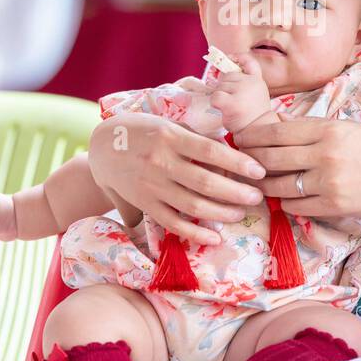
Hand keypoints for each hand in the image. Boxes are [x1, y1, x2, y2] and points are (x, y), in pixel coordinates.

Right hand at [87, 111, 267, 247]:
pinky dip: (195, 232)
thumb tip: (229, 149)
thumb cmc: (142, 131)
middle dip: (236, 192)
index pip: (210, 151)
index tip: (259, 171)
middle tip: (257, 196)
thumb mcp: (166, 123)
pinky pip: (173, 223)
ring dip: (221, 212)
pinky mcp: (145, 204)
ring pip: (192, 205)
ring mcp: (152, 186)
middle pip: (206, 182)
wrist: (101, 147)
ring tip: (241, 213)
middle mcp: (161, 162)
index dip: (238, 163)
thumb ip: (193, 138)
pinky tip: (215, 236)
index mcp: (169, 136)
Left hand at [208, 52, 271, 132]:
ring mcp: (242, 92)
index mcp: (258, 81)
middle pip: (227, 76)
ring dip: (221, 97)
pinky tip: (224, 111)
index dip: (238, 57)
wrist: (257, 134)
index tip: (230, 58)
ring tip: (232, 109)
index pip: (249, 62)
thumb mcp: (254, 96)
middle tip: (233, 102)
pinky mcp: (232, 103)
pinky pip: (215, 97)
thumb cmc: (252, 117)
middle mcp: (251, 83)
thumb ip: (243, 84)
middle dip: (225, 87)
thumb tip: (222, 73)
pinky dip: (215, 104)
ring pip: (220, 87)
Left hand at [232, 118, 360, 218]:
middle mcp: (326, 154)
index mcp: (328, 130)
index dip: (253, 136)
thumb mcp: (346, 128)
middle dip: (250, 160)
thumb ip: (311, 128)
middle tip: (239, 161)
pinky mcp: (334, 206)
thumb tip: (277, 123)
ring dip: (264, 185)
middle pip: (272, 158)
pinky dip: (285, 202)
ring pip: (280, 185)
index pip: (277, 132)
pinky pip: (296, 206)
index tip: (240, 139)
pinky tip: (283, 198)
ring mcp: (329, 182)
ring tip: (256, 183)